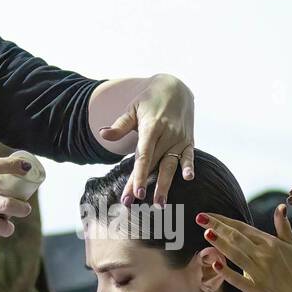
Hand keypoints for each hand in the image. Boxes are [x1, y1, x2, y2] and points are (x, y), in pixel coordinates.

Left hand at [98, 74, 194, 205]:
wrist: (175, 87)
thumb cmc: (149, 100)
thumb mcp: (132, 108)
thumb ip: (120, 125)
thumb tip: (103, 134)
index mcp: (151, 128)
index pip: (143, 156)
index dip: (139, 175)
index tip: (134, 192)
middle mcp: (166, 135)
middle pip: (153, 164)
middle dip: (144, 185)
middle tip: (134, 203)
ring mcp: (179, 138)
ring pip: (170, 165)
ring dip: (165, 184)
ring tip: (160, 203)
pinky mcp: (188, 141)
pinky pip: (189, 155)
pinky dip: (189, 166)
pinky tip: (189, 178)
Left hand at [196, 205, 291, 291]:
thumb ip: (284, 226)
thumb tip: (280, 206)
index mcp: (270, 243)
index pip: (242, 227)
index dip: (223, 220)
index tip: (208, 214)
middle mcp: (263, 255)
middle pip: (236, 237)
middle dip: (217, 226)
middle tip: (200, 217)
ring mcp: (258, 272)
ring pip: (235, 254)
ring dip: (220, 243)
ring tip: (206, 233)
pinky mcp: (255, 289)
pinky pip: (238, 279)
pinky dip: (227, 271)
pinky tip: (215, 264)